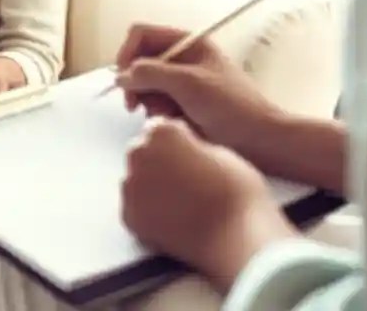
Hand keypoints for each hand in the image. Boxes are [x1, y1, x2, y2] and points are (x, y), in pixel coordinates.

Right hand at [114, 24, 284, 152]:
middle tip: (134, 106)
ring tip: (164, 116)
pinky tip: (171, 123)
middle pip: (139, 61)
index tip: (123, 78)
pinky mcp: (182, 105)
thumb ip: (150, 73)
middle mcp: (182, 59)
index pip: (142, 35)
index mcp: (188, 43)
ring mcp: (181, 83)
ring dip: (147, 101)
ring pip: (144, 86)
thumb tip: (119, 77)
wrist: (259, 139)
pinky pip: (154, 104)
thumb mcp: (188, 83)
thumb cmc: (231, 106)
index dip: (127, 53)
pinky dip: (156, 113)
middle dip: (136, 83)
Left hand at [121, 118, 296, 291]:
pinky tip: (174, 220)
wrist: (235, 238)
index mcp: (162, 132)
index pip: (159, 128)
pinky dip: (149, 212)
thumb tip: (185, 148)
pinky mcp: (129, 216)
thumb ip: (192, 144)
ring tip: (182, 204)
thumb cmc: (237, 192)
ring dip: (152, 187)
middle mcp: (139, 154)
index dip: (176, 142)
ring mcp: (130, 186)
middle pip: (143, 152)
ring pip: (137, 180)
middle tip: (187, 182)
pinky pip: (135, 208)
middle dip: (159, 162)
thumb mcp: (221, 151)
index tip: (190, 156)